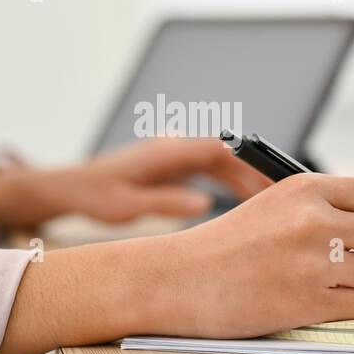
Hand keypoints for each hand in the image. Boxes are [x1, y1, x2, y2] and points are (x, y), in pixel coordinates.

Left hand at [0, 137, 270, 229]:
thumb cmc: (93, 196)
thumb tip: (205, 205)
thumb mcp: (125, 207)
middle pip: (227, 155)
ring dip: (245, 180)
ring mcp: (174, 154)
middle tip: (284, 197)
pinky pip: (210, 171)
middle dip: (256, 173)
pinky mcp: (172, 166)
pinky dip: (230, 184)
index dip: (250, 161)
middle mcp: (173, 147)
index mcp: (165, 151)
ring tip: (272, 204)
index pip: (219, 148)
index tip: (273, 178)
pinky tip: (246, 204)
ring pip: (221, 163)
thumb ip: (165, 204)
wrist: (68, 186)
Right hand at [0, 172, 353, 353]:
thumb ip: (329, 204)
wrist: (178, 279)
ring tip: (339, 280)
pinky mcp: (307, 303)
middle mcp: (315, 221)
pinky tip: (323, 298)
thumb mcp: (276, 203)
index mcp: (309, 188)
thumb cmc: (228, 244)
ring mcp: (312, 263)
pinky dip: (351, 306)